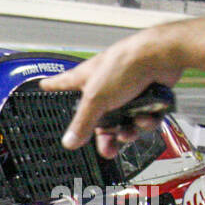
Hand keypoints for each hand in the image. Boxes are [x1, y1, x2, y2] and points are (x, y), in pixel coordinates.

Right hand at [39, 29, 183, 158]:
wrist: (161, 55)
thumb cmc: (125, 64)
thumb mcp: (96, 99)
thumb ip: (83, 123)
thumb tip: (69, 141)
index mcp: (86, 79)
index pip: (63, 83)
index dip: (52, 85)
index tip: (43, 85)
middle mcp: (105, 83)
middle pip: (99, 116)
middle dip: (105, 134)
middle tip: (106, 148)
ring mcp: (127, 88)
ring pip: (124, 119)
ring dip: (128, 130)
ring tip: (130, 132)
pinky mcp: (148, 92)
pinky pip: (143, 115)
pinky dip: (146, 120)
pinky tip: (146, 117)